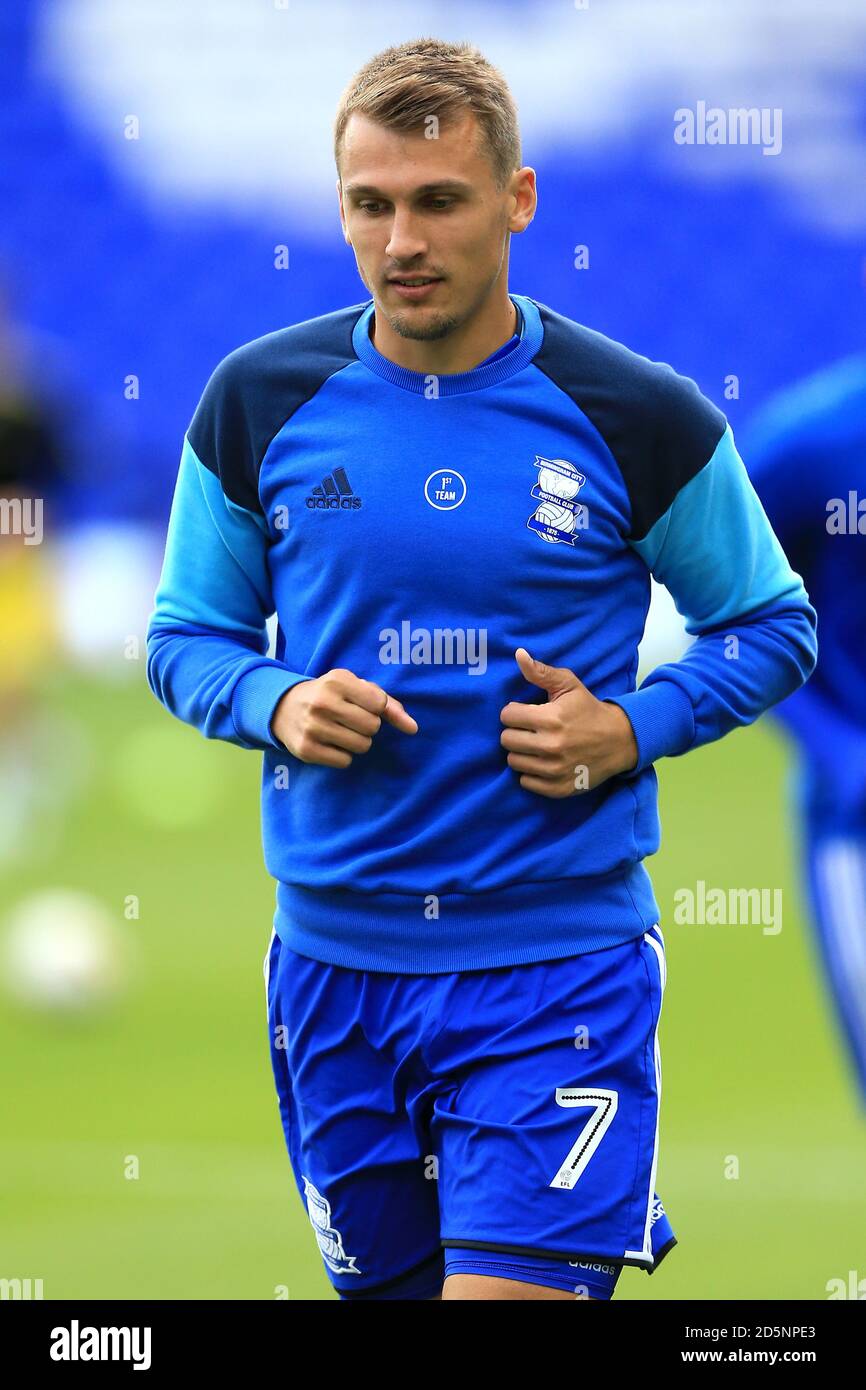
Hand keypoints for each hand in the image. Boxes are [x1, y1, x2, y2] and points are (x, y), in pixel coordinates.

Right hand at [271, 668, 417, 766]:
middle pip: (372, 727)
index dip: (377, 708)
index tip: (362, 705)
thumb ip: (388, 705)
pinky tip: (329, 743)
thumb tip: (413, 728)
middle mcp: (323, 702)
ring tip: (340, 731)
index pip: (379, 703)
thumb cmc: (329, 695)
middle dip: (368, 726)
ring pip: (362, 746)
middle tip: (350, 720)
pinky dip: (343, 755)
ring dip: (357, 742)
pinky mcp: (306, 750)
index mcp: (337, 680)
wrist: (283, 707)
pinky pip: (345, 761)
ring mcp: (313, 727)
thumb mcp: (355, 689)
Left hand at [500, 648, 637, 797]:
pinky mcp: (558, 788)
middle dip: (516, 732)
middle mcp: (551, 746)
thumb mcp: (569, 685)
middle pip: (506, 740)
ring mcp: (555, 770)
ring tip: (537, 745)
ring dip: (522, 753)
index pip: (507, 716)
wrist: (620, 741)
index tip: (527, 712)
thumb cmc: (589, 710)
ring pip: (514, 762)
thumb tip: (518, 655)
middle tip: (531, 729)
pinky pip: (526, 782)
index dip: (515, 711)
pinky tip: (544, 762)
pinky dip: (531, 773)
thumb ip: (541, 672)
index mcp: (551, 719)